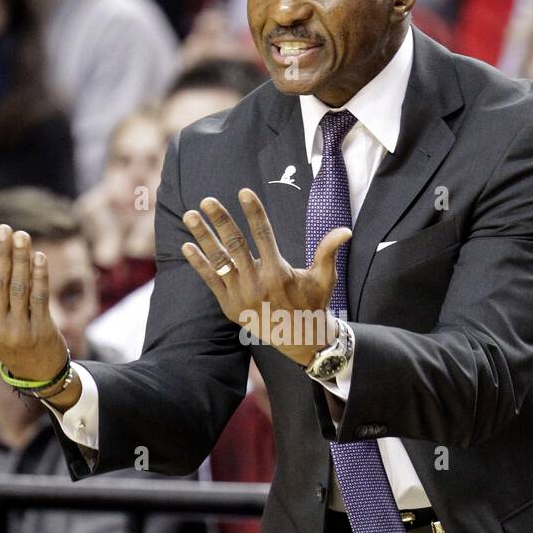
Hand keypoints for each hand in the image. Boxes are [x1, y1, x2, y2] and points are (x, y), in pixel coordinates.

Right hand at [0, 224, 75, 400]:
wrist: (37, 371)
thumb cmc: (3, 343)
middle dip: (2, 254)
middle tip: (5, 229)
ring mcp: (20, 330)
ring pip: (19, 288)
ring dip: (21, 259)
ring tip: (22, 236)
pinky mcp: (42, 329)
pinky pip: (40, 297)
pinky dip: (40, 276)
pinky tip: (40, 257)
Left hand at [181, 188, 350, 365]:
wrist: (299, 339)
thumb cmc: (313, 303)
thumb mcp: (324, 278)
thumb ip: (328, 252)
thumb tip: (346, 230)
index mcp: (278, 273)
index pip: (263, 235)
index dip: (254, 213)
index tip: (244, 192)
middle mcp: (257, 284)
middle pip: (235, 246)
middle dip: (221, 221)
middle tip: (208, 200)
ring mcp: (240, 296)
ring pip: (219, 261)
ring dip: (203, 238)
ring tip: (191, 216)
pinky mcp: (229, 306)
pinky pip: (211, 281)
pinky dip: (199, 264)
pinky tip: (187, 246)